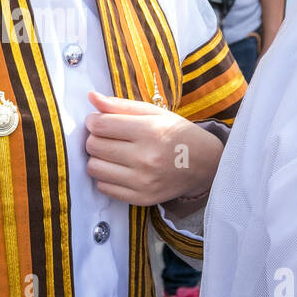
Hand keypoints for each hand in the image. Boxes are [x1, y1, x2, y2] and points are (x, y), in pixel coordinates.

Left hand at [83, 91, 221, 205]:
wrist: (205, 165)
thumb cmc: (177, 134)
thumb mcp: (154, 113)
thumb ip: (120, 105)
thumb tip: (91, 97)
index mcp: (150, 131)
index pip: (101, 125)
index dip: (93, 120)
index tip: (98, 120)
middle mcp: (146, 158)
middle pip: (94, 146)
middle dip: (95, 138)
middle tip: (107, 136)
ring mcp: (143, 182)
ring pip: (94, 168)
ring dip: (97, 158)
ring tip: (112, 153)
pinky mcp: (141, 198)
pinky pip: (103, 188)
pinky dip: (105, 177)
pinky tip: (118, 169)